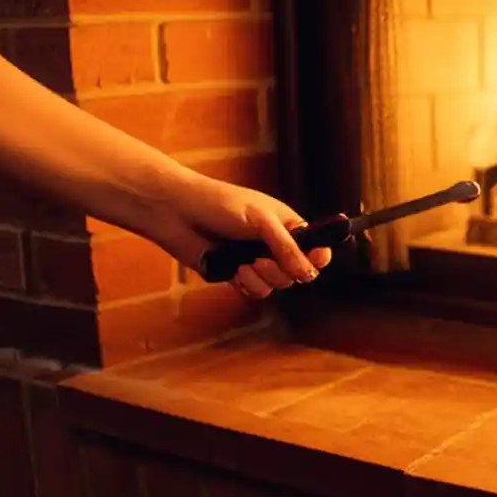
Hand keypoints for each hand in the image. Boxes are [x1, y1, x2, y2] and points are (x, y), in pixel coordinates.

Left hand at [147, 170, 332, 297]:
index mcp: (288, 226)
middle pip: (298, 272)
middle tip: (261, 260)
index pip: (317, 247)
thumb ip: (287, 248)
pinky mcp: (238, 275)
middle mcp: (276, 245)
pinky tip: (235, 272)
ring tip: (245, 265)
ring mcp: (257, 260)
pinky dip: (249, 285)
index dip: (319, 257)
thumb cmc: (221, 205)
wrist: (178, 213)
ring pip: (278, 285)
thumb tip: (310, 274)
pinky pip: (257, 291)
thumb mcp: (261, 221)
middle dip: (283, 271)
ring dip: (264, 279)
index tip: (314, 260)